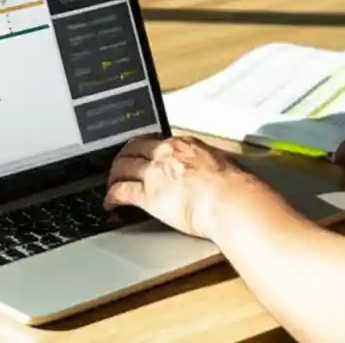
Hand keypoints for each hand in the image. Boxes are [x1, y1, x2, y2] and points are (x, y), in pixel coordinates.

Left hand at [104, 135, 268, 238]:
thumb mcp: (222, 164)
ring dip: (113, 175)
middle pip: (134, 149)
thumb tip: (216, 172)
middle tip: (119, 165)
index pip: (157, 141)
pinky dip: (112, 197)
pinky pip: (121, 192)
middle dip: (123, 157)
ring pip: (122, 167)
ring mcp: (155, 174)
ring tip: (111, 184)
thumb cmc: (234, 186)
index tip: (143, 153)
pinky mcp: (148, 196)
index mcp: (185, 144)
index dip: (145, 147)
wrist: (230, 199)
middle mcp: (166, 154)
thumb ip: (210, 165)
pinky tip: (110, 203)